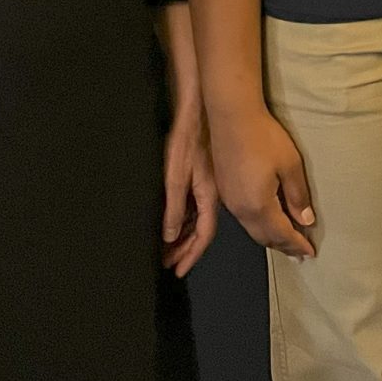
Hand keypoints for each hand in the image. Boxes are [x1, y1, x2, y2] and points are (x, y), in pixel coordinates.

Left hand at [161, 108, 218, 275]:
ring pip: (198, 219)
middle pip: (201, 230)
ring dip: (185, 236)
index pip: (202, 235)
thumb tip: (169, 236)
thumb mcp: (176, 176)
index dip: (190, 255)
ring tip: (169, 250)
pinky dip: (186, 221)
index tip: (177, 271)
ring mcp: (209, 184)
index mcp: (209, 196)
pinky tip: (176, 223)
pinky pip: (196, 207)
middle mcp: (213, 194)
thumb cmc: (188, 139)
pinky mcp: (204, 176)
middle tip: (168, 263)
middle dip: (185, 250)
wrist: (200, 109)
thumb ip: (174, 207)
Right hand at [208, 105, 315, 258]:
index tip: (310, 254)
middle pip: (265, 237)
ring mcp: (230, 201)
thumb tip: (306, 220)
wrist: (231, 117)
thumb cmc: (263, 137)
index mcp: (258, 206)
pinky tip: (267, 219)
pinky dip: (259, 226)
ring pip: (252, 230)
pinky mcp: (224, 190)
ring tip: (286, 240)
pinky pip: (244, 219)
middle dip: (284, 247)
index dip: (297, 245)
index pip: (282, 234)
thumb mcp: (290, 164)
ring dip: (270, 238)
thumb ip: (298, 195)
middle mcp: (241, 209)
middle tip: (300, 253)